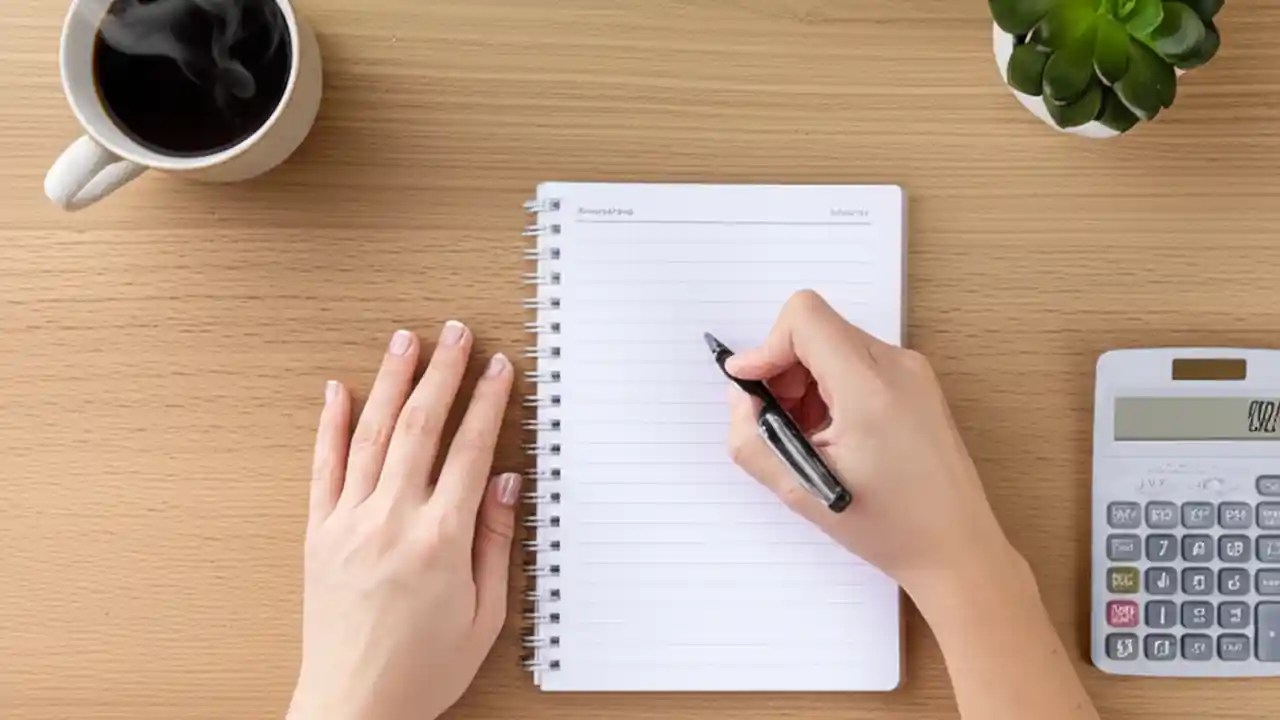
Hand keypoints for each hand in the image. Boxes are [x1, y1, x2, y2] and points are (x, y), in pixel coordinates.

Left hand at [289, 323, 517, 719]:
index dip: (488, 403)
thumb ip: (496, 543)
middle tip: (456, 333)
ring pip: (371, 434)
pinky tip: (338, 390)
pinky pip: (323, 467)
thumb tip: (506, 483)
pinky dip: (329, 424)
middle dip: (443, 373)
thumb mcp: (484, 615)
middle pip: (420, 427)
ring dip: (391, 381)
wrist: (352, 706)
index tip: (499, 369)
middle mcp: (391, 521)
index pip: (470, 451)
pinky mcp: (318, 534)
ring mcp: (349, 523)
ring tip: (405, 340)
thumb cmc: (423, 669)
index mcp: (439, 540)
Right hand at [725, 291, 1017, 601]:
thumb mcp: (799, 489)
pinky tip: (834, 437)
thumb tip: (741, 398)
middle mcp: (897, 366)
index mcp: (869, 387)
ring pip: (834, 345)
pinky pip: (857, 363)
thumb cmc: (889, 527)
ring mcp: (912, 372)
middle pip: (816, 329)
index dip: (766, 347)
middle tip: (779, 422)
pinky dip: (831, 389)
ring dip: (806, 383)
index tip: (751, 386)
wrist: (955, 549)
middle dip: (783, 370)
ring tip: (809, 437)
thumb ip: (751, 438)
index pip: (804, 317)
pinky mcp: (917, 383)